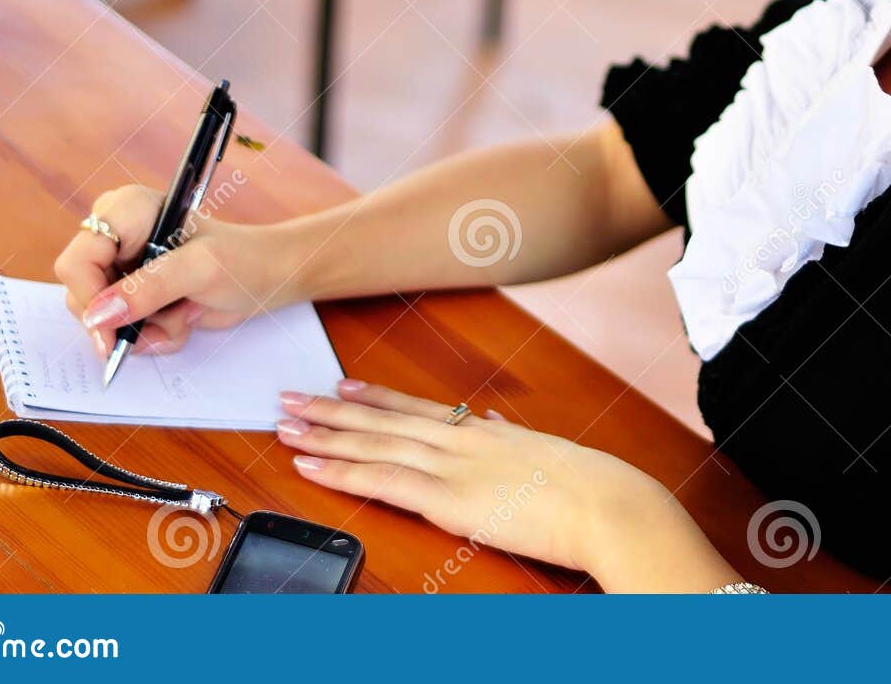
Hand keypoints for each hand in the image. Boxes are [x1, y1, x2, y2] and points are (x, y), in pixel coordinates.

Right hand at [55, 184, 302, 360]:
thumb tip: (98, 316)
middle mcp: (116, 236)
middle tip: (169, 321)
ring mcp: (123, 267)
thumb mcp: (201, 269)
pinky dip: (155, 334)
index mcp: (125, 211)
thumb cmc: (243, 259)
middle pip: (82, 294)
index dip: (89, 300)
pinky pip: (124, 328)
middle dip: (127, 320)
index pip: (77, 261)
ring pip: (103, 318)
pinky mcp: (134, 292)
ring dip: (147, 329)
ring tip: (186, 313)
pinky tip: (184, 317)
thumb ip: (149, 288)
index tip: (112, 333)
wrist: (269, 276)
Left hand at [278, 381, 740, 590]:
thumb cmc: (587, 487)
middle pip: (382, 421)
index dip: (375, 398)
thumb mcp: (545, 455)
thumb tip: (498, 425)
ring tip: (284, 424)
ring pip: (372, 443)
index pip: (417, 409)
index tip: (343, 386)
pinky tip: (310, 462)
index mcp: (484, 432)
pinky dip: (340, 469)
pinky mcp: (446, 498)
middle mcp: (460, 440)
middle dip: (331, 411)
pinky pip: (380, 480)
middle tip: (289, 399)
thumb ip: (513, 440)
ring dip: (323, 433)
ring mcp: (450, 466)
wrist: (606, 503)